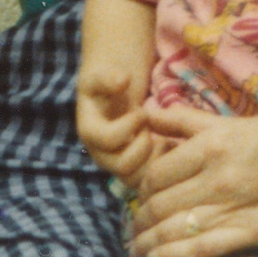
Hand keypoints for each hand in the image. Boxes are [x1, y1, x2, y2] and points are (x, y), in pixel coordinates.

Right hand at [74, 58, 155, 185]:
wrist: (113, 96)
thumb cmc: (108, 84)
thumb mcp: (104, 75)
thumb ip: (108, 78)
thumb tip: (121, 81)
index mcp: (90, 132)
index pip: (108, 140)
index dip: (129, 126)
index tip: (142, 111)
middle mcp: (100, 154)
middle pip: (122, 167)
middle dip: (142, 145)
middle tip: (150, 128)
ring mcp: (116, 165)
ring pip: (136, 180)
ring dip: (154, 160)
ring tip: (161, 138)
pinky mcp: (132, 171)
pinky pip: (148, 182)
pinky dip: (161, 167)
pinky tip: (167, 146)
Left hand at [125, 100, 257, 256]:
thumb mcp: (237, 121)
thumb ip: (189, 121)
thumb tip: (147, 113)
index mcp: (212, 143)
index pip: (155, 173)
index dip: (141, 191)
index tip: (141, 200)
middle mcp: (219, 174)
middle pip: (159, 204)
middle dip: (140, 220)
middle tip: (135, 230)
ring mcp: (237, 205)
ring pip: (175, 229)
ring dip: (148, 242)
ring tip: (139, 251)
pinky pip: (203, 249)